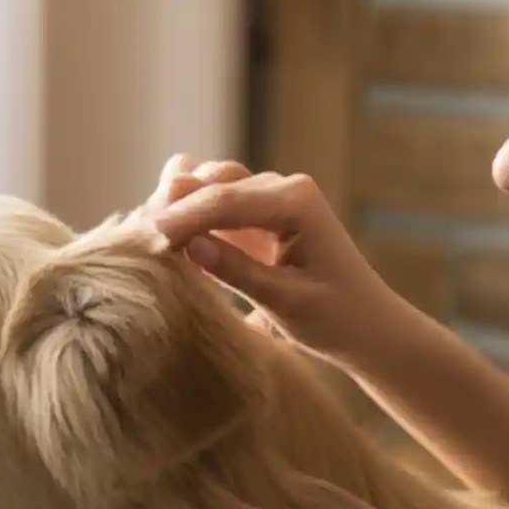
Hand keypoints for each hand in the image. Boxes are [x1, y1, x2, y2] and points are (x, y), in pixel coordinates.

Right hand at [152, 161, 402, 363]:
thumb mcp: (286, 302)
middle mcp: (283, 189)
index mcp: (296, 201)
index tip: (145, 236)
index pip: (225, 199)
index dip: (181, 215)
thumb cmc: (336, 319)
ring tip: (147, 235)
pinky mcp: (258, 220)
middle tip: (139, 235)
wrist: (369, 329)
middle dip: (175, 203)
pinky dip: (189, 218)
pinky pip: (215, 207)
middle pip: (212, 180)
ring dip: (179, 205)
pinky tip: (164, 240)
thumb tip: (189, 245)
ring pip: (210, 185)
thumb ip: (238, 272)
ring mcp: (269, 201)